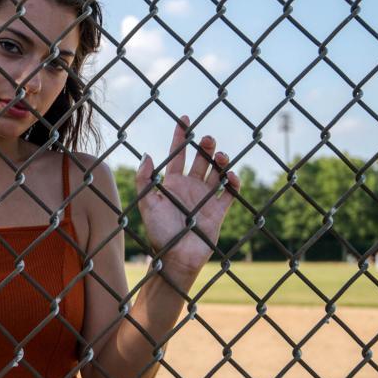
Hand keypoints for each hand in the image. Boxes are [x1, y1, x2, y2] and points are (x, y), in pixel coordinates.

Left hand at [134, 115, 239, 282]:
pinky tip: (231, 177)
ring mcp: (205, 198)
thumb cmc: (158, 233)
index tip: (184, 118)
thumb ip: (144, 180)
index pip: (177, 154)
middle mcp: (190, 188)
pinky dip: (233, 183)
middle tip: (207, 139)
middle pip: (200, 159)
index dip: (180, 135)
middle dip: (205, 146)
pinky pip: (230, 193)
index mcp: (172, 184)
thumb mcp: (146, 204)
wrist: (176, 259)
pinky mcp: (218, 211)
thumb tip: (147, 155)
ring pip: (216, 172)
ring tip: (220, 157)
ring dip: (220, 161)